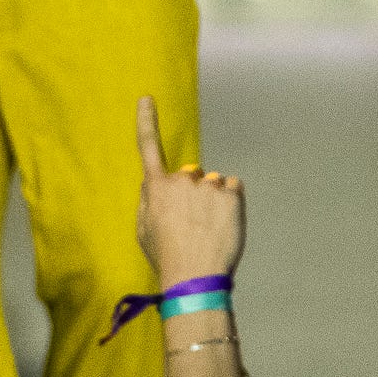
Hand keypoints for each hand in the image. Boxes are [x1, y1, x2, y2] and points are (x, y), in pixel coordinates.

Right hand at [135, 94, 243, 285]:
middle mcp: (181, 180)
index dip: (147, 121)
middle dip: (194, 192)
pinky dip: (231, 202)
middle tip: (193, 224)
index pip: (148, 147)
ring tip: (209, 230)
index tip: (147, 98)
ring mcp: (207, 185)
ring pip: (213, 184)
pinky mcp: (231, 194)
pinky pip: (232, 188)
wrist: (195, 278)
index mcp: (156, 188)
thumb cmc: (167, 257)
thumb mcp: (144, 230)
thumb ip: (149, 201)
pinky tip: (224, 225)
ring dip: (213, 200)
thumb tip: (155, 183)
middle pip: (191, 175)